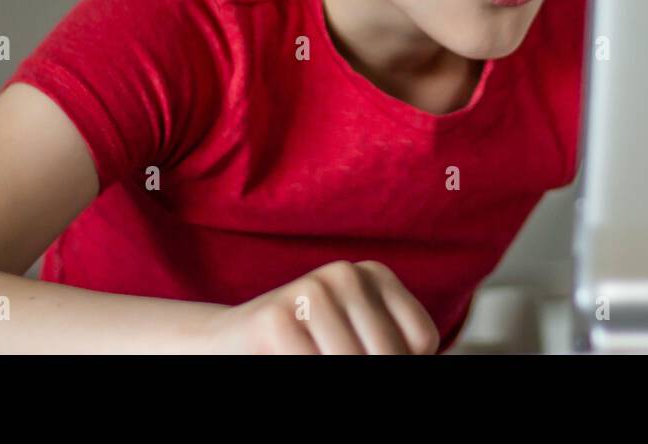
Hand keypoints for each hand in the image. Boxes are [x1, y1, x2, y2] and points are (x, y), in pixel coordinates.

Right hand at [204, 260, 440, 353]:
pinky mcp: (277, 315)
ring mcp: (311, 289)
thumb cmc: (305, 347)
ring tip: (311, 356)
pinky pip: (313, 364)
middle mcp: (347, 273)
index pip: (422, 339)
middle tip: (331, 360)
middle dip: (370, 372)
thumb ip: (390, 347)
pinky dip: (304, 373)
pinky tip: (288, 358)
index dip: (403, 362)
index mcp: (376, 274)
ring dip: (333, 373)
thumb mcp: (357, 339)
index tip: (366, 355)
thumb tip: (417, 363)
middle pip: (390, 353)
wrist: (226, 340)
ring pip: (353, 362)